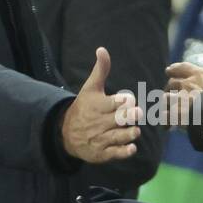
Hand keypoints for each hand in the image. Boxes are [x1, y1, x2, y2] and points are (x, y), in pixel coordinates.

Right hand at [61, 47, 142, 163]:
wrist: (65, 133)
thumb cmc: (84, 107)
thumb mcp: (90, 88)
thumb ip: (100, 70)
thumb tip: (102, 49)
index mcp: (98, 106)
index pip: (113, 102)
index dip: (123, 101)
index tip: (128, 99)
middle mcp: (99, 122)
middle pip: (118, 119)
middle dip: (128, 116)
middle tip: (137, 113)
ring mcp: (100, 138)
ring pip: (117, 136)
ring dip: (128, 134)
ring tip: (135, 131)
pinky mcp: (102, 152)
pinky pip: (113, 153)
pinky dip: (123, 152)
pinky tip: (131, 148)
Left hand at [164, 62, 202, 124]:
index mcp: (199, 75)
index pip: (183, 68)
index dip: (175, 68)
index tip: (169, 70)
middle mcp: (186, 84)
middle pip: (172, 83)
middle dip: (169, 87)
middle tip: (169, 93)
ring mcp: (179, 98)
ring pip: (166, 98)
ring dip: (166, 104)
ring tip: (166, 110)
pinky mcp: (174, 114)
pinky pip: (165, 116)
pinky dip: (165, 121)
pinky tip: (166, 127)